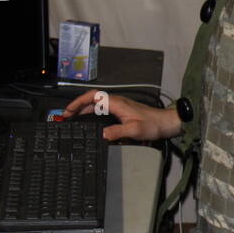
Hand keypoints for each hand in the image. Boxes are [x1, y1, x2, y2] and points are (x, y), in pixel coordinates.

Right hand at [61, 90, 179, 141]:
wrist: (166, 123)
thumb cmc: (154, 124)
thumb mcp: (134, 130)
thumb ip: (116, 132)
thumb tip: (101, 135)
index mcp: (117, 103)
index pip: (92, 97)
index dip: (78, 102)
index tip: (68, 110)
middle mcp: (117, 102)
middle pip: (92, 100)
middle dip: (77, 107)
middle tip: (66, 117)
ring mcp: (120, 106)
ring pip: (97, 105)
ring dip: (85, 110)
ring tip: (74, 119)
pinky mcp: (123, 111)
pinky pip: (103, 109)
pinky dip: (93, 113)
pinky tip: (91, 121)